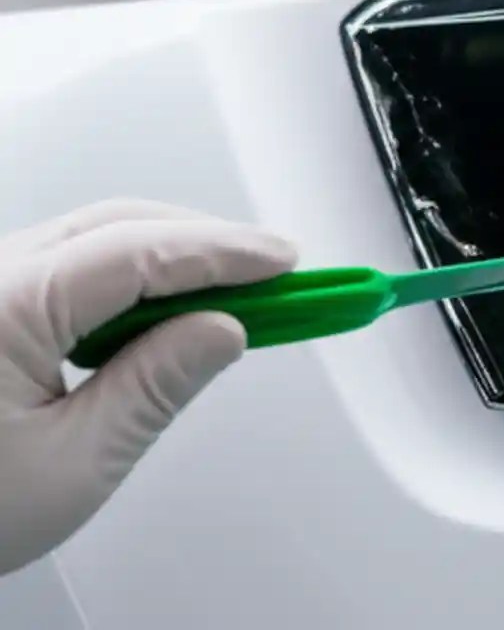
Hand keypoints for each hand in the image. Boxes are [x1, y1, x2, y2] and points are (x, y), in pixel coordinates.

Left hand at [0, 199, 295, 574]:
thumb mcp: (72, 463)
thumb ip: (155, 385)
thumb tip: (221, 331)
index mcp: (0, 306)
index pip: (139, 252)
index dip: (225, 252)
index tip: (287, 264)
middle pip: (118, 227)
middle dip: (207, 244)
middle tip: (280, 277)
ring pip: (92, 240)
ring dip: (170, 259)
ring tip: (236, 296)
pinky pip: (65, 265)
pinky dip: (128, 277)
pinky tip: (165, 309)